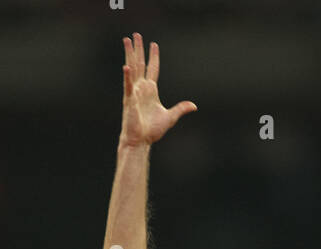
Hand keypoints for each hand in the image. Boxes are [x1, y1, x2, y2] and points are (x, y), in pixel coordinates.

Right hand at [120, 32, 196, 146]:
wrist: (140, 141)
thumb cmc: (152, 131)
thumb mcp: (170, 117)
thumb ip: (181, 109)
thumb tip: (194, 106)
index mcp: (151, 91)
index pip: (152, 69)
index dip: (154, 56)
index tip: (154, 44)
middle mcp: (141, 89)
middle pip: (140, 63)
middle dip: (138, 49)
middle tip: (136, 34)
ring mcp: (134, 93)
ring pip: (132, 69)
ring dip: (129, 54)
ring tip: (127, 40)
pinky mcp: (130, 101)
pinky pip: (128, 87)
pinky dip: (127, 77)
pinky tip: (126, 66)